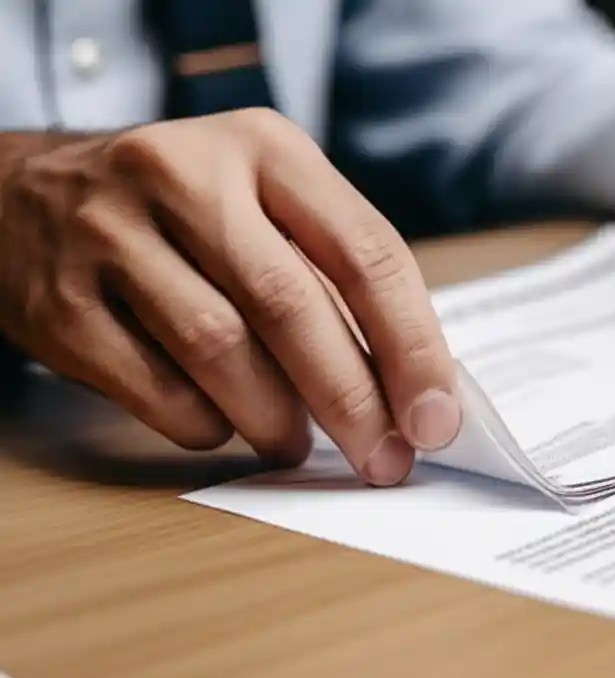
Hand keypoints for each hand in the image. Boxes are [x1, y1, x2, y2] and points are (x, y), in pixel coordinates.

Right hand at [0, 110, 461, 484]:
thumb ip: (336, 276)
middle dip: (353, 399)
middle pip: (290, 304)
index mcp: (265, 146)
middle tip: (385, 459)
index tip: (437, 417)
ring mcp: (110, 235)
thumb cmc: (182, 211)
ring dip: (277, 419)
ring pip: (220, 350)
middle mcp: (185, 175)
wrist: (23, 195)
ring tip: (297, 442)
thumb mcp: (264, 200)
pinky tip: (223, 424)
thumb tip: (413, 389)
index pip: (365, 249)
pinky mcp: (59, 302)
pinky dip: (205, 424)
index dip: (413, 344)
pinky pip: (154, 389)